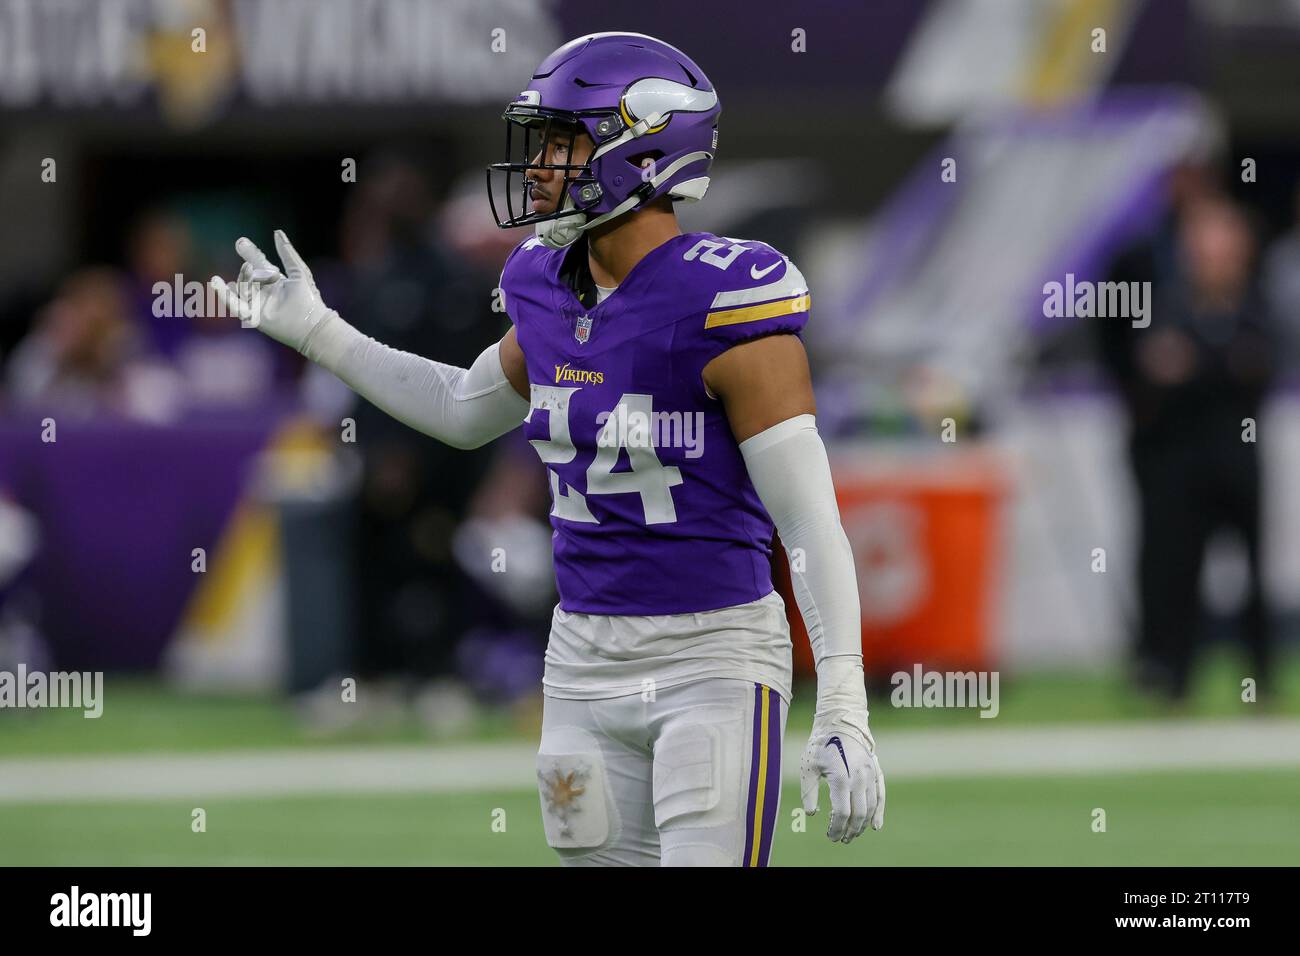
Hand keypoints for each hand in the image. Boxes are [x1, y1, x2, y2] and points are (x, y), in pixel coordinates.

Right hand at [209, 230, 333, 352]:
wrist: (312, 323)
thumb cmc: (309, 298)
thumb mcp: (298, 271)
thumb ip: (287, 253)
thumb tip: (277, 232)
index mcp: (275, 282)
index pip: (259, 264)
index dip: (250, 253)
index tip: (240, 242)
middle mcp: (264, 292)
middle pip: (249, 275)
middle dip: (247, 263)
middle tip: (243, 249)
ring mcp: (258, 304)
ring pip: (242, 288)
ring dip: (244, 277)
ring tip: (249, 268)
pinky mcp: (254, 317)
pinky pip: (235, 305)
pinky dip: (224, 295)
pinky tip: (215, 283)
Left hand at [799, 657, 885, 843]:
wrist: (841, 721)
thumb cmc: (820, 743)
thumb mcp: (808, 766)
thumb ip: (810, 791)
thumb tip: (812, 814)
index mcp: (841, 777)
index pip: (841, 812)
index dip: (836, 828)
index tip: (831, 836)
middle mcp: (859, 778)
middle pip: (858, 814)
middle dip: (850, 830)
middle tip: (841, 839)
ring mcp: (870, 775)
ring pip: (871, 807)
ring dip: (862, 824)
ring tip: (853, 835)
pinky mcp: (876, 772)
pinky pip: (880, 796)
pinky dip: (879, 813)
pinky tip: (875, 826)